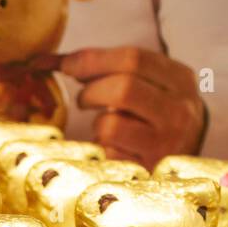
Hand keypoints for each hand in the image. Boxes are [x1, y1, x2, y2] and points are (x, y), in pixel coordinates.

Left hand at [59, 47, 205, 168]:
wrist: (185, 160)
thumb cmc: (152, 114)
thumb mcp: (144, 83)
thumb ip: (104, 67)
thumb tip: (43, 59)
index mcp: (180, 78)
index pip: (133, 58)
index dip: (92, 59)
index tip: (66, 65)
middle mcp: (179, 109)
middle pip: (123, 87)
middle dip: (91, 91)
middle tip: (84, 100)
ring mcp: (167, 142)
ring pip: (111, 123)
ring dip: (96, 122)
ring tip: (104, 123)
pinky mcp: (149, 168)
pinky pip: (108, 153)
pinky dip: (102, 147)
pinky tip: (114, 146)